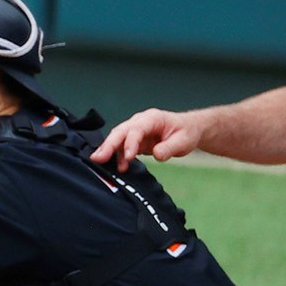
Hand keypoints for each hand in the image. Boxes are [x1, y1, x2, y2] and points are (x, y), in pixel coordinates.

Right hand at [90, 109, 204, 171]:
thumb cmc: (186, 132)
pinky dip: (118, 156)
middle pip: (120, 131)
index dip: (130, 143)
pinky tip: (119, 167)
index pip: (136, 129)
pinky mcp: (133, 140)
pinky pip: (122, 147)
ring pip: (117, 138)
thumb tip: (157, 155)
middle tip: (98, 158)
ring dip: (108, 150)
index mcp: (152, 118)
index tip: (129, 157)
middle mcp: (139, 122)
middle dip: (108, 144)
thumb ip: (169, 148)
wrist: (188, 130)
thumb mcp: (184, 141)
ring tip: (100, 162)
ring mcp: (135, 130)